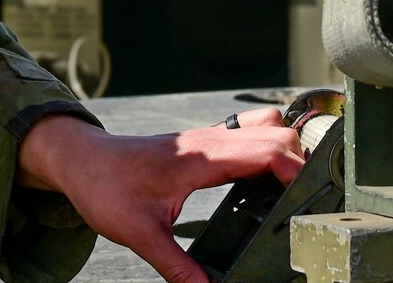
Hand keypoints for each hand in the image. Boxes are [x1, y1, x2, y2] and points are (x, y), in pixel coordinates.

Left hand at [16, 107, 302, 282]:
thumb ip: (175, 266)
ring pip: (264, 127)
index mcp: (202, 157)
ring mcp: (209, 138)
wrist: (82, 161)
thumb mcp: (139, 233)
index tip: (311, 194)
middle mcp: (211, 141)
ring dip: (286, 148)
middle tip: (309, 197)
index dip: (294, 168)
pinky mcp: (205, 144)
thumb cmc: (106, 188)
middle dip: (301, 158)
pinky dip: (268, 149)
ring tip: (296, 187)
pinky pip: (248, 135)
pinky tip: (267, 179)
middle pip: (275, 133)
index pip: (264, 150)